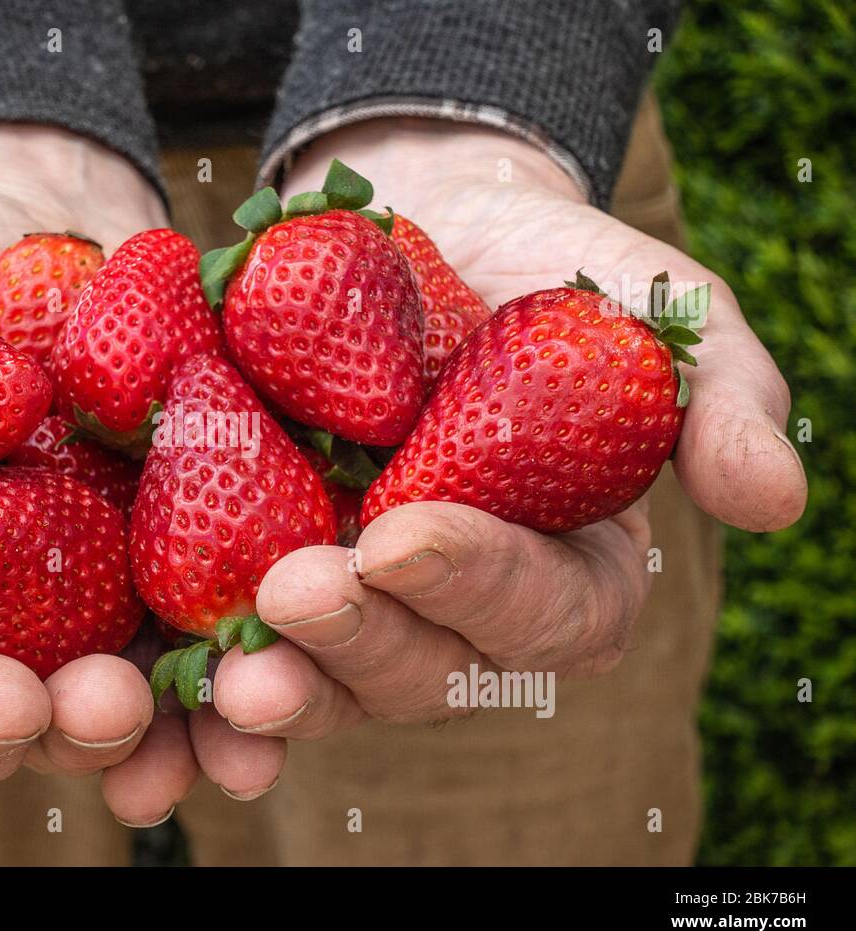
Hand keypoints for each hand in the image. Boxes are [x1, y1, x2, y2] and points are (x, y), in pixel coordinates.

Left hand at [211, 119, 807, 737]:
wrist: (413, 233)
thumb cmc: (544, 272)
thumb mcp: (651, 307)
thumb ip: (715, 397)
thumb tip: (775, 501)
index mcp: (560, 568)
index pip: (540, 613)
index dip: (478, 585)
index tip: (409, 532)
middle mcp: (454, 610)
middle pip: (422, 671)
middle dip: (362, 643)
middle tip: (298, 593)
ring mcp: (357, 604)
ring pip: (325, 682)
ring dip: (279, 690)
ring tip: (229, 674)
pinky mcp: (267, 572)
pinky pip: (236, 645)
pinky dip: (196, 681)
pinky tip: (160, 685)